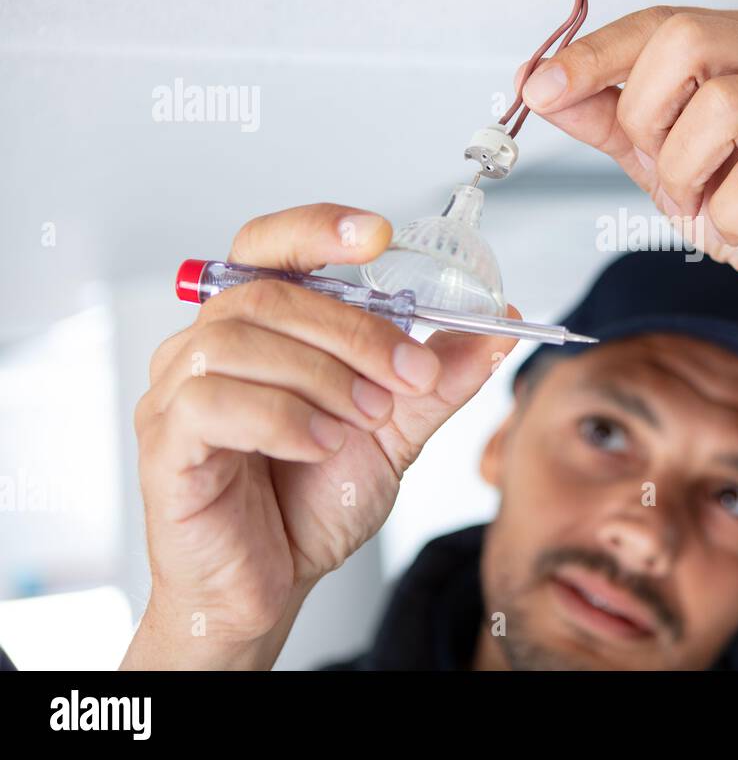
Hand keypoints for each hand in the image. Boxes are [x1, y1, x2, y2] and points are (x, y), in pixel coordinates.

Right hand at [128, 204, 517, 657]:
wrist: (273, 585)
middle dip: (355, 330)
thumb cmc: (312, 501)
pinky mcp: (165, 442)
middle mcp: (209, 346)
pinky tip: (319, 446)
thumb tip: (497, 326)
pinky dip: (283, 419)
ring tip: (367, 419)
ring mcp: (176, 391)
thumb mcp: (395, 429)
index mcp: (261, 327)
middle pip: (271, 294)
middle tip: (409, 374)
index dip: (318, 229)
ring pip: (240, 340)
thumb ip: (438, 377)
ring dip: (324, 377)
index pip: (271, 246)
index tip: (379, 236)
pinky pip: (213, 402)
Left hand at [518, 6, 737, 324]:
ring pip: (723, 106)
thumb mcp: (658, 160)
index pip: (661, 21)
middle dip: (648, 117)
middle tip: (658, 166)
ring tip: (700, 201)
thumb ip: (605, 117)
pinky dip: (730, 213)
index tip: (542, 87)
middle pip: (689, 44)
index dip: (595, 55)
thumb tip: (538, 82)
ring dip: (686, 173)